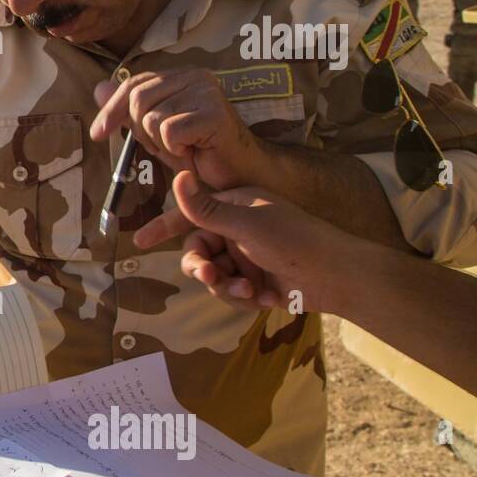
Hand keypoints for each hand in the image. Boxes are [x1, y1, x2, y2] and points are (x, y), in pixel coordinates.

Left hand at [90, 68, 260, 191]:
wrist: (237, 174)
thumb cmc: (197, 152)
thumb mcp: (155, 131)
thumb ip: (130, 111)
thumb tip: (98, 88)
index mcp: (181, 75)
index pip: (133, 84)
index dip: (111, 109)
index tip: (97, 134)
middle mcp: (195, 76)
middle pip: (138, 100)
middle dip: (141, 131)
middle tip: (165, 146)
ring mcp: (207, 91)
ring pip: (152, 118)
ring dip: (161, 144)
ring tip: (183, 149)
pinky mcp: (214, 113)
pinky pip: (169, 131)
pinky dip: (175, 149)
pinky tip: (193, 151)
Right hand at [172, 170, 353, 312]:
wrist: (338, 279)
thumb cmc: (297, 241)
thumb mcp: (247, 224)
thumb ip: (207, 209)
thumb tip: (176, 178)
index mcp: (235, 205)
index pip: (191, 213)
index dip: (164, 226)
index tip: (139, 240)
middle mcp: (237, 229)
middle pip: (197, 250)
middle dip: (202, 266)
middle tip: (210, 276)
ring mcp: (245, 256)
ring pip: (211, 275)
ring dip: (225, 286)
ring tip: (248, 291)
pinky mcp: (253, 281)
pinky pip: (229, 292)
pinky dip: (243, 297)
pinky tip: (265, 298)